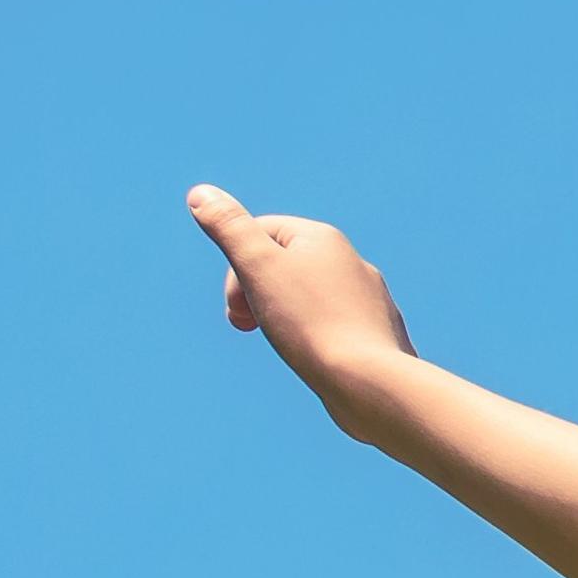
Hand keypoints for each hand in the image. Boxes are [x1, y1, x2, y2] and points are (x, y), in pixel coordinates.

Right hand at [188, 186, 414, 410]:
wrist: (371, 384)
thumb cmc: (311, 324)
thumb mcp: (259, 266)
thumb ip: (229, 227)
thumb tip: (201, 194)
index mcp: (324, 238)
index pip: (261, 232)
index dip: (236, 267)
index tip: (235, 306)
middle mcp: (353, 263)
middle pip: (284, 266)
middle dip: (254, 291)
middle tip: (244, 324)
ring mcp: (369, 302)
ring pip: (307, 299)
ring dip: (281, 316)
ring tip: (282, 343)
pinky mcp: (376, 338)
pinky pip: (332, 329)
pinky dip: (312, 340)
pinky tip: (312, 359)